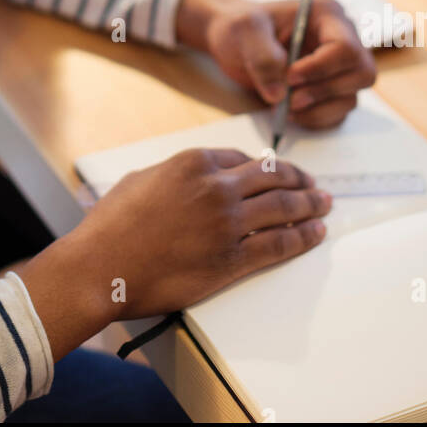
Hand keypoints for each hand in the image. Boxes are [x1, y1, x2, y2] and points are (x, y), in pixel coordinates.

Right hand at [17, 148, 331, 354]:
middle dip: (298, 179)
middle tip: (314, 185)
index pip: (244, 159)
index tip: (279, 172)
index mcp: (194, 162)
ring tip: (324, 204)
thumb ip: (173, 174)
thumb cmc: (111, 226)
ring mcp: (227, 223)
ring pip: (283, 207)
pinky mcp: (231, 259)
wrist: (102, 267)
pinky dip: (302, 237)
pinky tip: (315, 233)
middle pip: (272, 177)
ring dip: (309, 205)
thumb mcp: (141, 180)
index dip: (266, 167)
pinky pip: (278, 244)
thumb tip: (189, 180)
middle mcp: (216, 187)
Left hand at [176, 0, 375, 128]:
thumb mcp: (244, 30)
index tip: (289, 77)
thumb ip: (261, 55)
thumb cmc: (242, 26)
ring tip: (284, 106)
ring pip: (351, 97)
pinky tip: (290, 113)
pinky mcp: (331, 89)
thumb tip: (279, 93)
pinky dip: (316, 119)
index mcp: (328, 15)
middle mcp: (342, 39)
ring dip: (318, 109)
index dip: (320, 69)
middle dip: (324, 91)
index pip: (346, 48)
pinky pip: (338, 113)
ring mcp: (339, 67)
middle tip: (290, 98)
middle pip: (362, 74)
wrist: (234, 41)